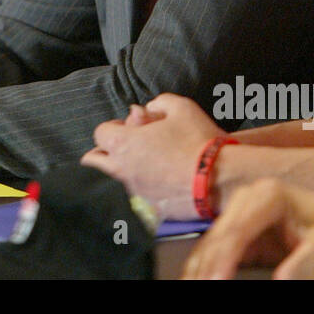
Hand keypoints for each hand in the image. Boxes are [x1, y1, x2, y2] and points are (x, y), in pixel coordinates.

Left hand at [82, 93, 224, 219]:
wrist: (220, 178)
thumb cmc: (199, 140)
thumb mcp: (181, 107)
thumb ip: (159, 102)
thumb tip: (148, 108)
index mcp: (123, 144)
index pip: (100, 133)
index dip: (114, 126)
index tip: (130, 127)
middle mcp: (121, 170)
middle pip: (93, 161)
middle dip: (105, 151)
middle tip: (127, 147)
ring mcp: (132, 193)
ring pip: (109, 183)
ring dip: (118, 171)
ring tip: (140, 166)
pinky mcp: (147, 210)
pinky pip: (131, 200)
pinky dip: (137, 191)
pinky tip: (156, 184)